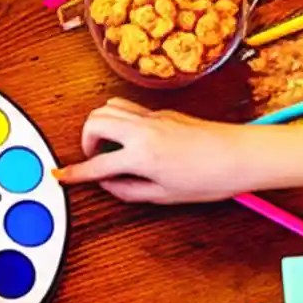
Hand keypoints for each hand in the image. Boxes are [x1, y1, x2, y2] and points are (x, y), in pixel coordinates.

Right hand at [53, 98, 253, 203]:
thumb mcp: (165, 196)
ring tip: (110, 146)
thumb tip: (110, 185)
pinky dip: (120, 121)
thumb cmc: (210, 178)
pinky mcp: (163, 112)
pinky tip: (132, 141)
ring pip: (109, 107)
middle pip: (94, 121)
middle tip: (93, 157)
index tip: (61, 175)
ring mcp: (153, 116)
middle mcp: (142, 130)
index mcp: (140, 155)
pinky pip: (129, 109)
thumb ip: (129, 190)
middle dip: (85, 139)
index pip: (96, 164)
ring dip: (100, 124)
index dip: (75, 173)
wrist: (242, 155)